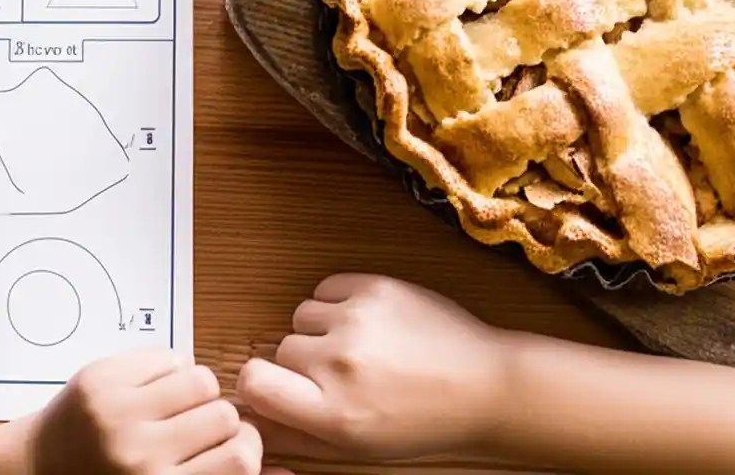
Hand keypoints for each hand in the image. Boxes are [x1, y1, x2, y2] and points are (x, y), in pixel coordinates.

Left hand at [28, 348, 269, 473]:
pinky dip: (169, 370)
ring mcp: (118, 412)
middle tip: (195, 429)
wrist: (34, 472)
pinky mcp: (100, 378)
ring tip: (173, 407)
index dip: (244, 446)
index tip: (229, 447)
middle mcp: (139, 455)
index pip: (239, 458)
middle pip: (222, 415)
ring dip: (196, 391)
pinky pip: (167, 356)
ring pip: (200, 378)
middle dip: (217, 419)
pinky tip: (150, 391)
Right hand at [237, 274, 511, 460]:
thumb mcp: (358, 445)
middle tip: (340, 373)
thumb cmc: (425, 421)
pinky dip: (337, 303)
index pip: (253, 383)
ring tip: (358, 346)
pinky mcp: (376, 287)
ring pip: (301, 315)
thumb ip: (297, 434)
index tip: (271, 384)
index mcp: (334, 412)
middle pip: (281, 349)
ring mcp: (358, 320)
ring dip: (320, 329)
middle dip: (302, 360)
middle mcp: (341, 364)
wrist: (484, 385)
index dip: (255, 383)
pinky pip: (326, 288)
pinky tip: (366, 322)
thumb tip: (250, 419)